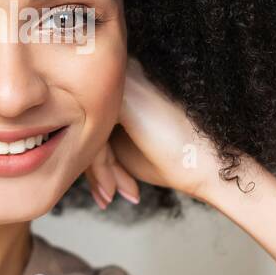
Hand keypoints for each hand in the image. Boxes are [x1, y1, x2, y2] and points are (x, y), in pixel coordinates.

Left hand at [82, 56, 219, 208]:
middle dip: (94, 166)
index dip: (94, 158)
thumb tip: (69, 155)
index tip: (105, 190)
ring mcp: (120, 83)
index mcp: (123, 87)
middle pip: (84, 124)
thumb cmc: (172, 159)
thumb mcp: (124, 152)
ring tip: (109, 196)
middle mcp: (120, 78)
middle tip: (105, 196)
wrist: (206, 163)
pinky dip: (99, 164)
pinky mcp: (122, 97)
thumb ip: (99, 144)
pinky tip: (111, 187)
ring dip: (97, 170)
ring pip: (85, 129)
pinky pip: (92, 132)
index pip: (89, 120)